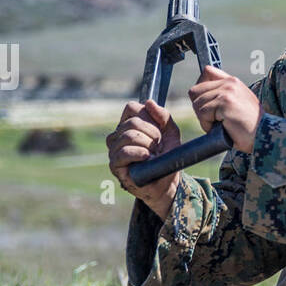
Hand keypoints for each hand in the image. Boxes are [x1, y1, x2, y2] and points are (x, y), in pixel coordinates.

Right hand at [106, 99, 181, 218]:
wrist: (168, 183)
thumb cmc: (167, 158)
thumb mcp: (171, 134)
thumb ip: (164, 116)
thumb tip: (149, 103)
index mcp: (129, 125)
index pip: (131, 108)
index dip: (147, 116)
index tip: (158, 130)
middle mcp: (118, 135)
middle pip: (132, 122)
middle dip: (152, 133)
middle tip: (158, 146)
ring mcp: (114, 150)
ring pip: (128, 136)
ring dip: (147, 144)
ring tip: (153, 155)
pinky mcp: (115, 165)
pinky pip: (123, 152)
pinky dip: (138, 153)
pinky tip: (147, 158)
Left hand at [188, 65, 262, 153]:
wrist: (265, 135)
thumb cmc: (251, 125)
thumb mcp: (238, 103)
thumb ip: (224, 94)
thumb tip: (199, 97)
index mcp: (233, 81)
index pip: (206, 72)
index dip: (201, 89)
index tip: (207, 103)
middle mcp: (230, 83)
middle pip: (195, 91)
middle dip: (200, 108)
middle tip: (214, 119)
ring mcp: (227, 92)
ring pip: (197, 104)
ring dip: (204, 119)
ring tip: (221, 124)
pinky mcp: (224, 103)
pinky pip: (202, 113)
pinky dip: (207, 125)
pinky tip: (222, 128)